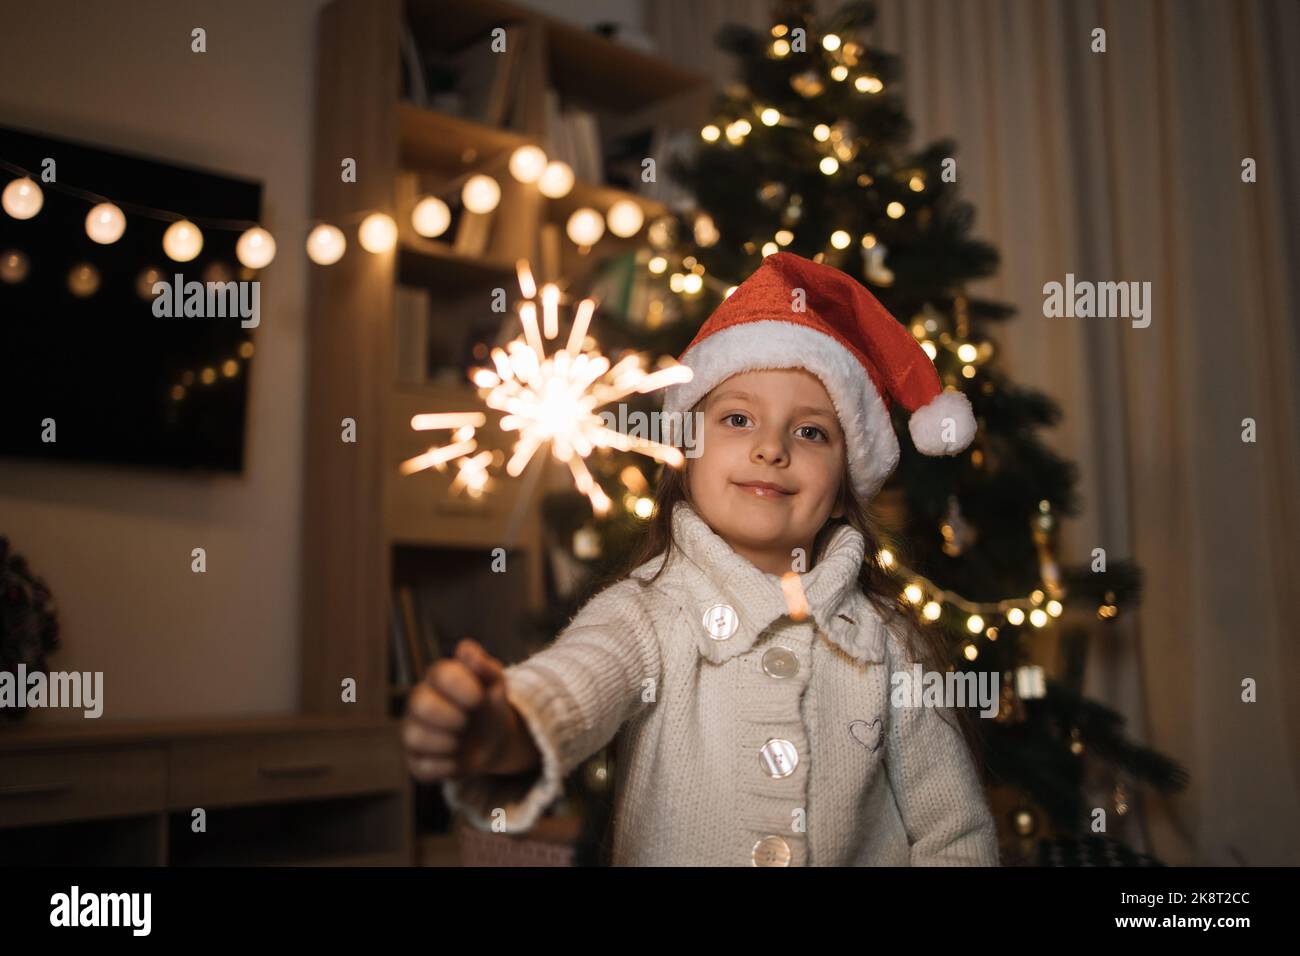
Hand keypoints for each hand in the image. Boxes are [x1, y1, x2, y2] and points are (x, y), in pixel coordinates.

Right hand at [402, 638, 539, 783]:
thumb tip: (466, 648)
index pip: (440, 674)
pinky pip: (422, 767)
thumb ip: (484, 665)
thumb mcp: (495, 683)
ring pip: (414, 737)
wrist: (494, 739)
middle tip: (466, 721)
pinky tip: (456, 758)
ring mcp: (414, 731)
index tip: (479, 698)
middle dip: (451, 716)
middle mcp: (419, 701)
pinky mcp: (416, 760)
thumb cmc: (489, 703)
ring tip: (460, 740)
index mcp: (438, 677)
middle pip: (419, 704)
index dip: (463, 687)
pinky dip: (446, 766)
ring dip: (447, 742)